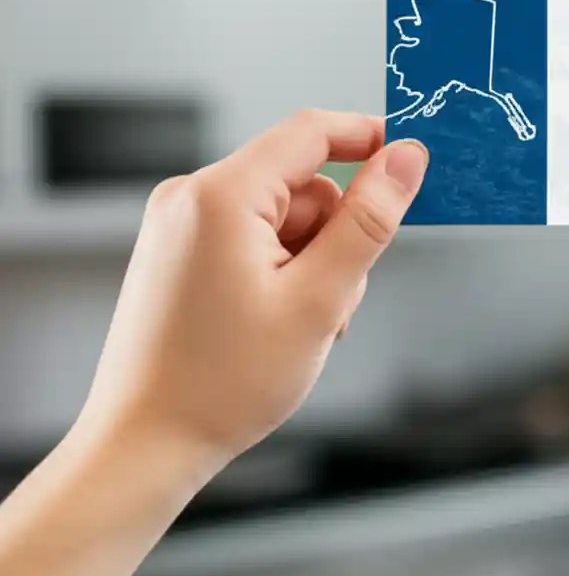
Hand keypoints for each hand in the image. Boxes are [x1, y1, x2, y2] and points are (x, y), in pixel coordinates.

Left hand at [79, 110, 427, 465]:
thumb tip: (407, 158)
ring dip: (314, 264)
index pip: (313, 131)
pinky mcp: (182, 254)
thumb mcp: (319, 298)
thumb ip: (370, 221)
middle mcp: (192, 198)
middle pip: (304, 185)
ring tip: (301, 326)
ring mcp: (182, 226)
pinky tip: (277, 324)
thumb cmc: (223, 382)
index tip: (414, 166)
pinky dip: (284, 274)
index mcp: (221, 195)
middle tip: (335, 301)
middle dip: (338, 236)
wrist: (146, 444)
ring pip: (286, 219)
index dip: (371, 140)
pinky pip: (256, 240)